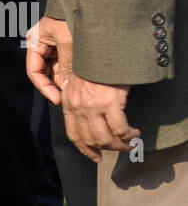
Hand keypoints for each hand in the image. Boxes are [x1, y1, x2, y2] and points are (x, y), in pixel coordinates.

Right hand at [24, 14, 73, 105]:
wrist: (95, 1)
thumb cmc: (75, 14)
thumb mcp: (69, 41)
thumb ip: (65, 66)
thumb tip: (66, 87)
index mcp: (35, 40)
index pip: (34, 70)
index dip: (44, 86)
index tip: (57, 98)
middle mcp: (44, 43)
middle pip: (46, 71)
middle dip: (57, 83)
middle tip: (68, 96)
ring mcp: (56, 44)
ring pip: (58, 68)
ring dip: (66, 78)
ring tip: (77, 88)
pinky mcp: (68, 44)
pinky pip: (68, 63)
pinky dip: (74, 71)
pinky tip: (81, 79)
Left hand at [26, 16, 138, 160]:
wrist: (103, 49)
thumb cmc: (95, 66)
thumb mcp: (80, 83)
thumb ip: (79, 100)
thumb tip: (89, 116)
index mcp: (69, 104)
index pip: (74, 134)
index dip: (84, 148)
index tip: (94, 156)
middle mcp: (78, 108)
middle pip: (89, 140)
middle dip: (105, 149)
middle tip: (119, 150)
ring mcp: (93, 106)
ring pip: (105, 138)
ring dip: (119, 145)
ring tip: (130, 143)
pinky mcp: (110, 103)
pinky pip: (120, 129)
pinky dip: (128, 135)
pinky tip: (135, 133)